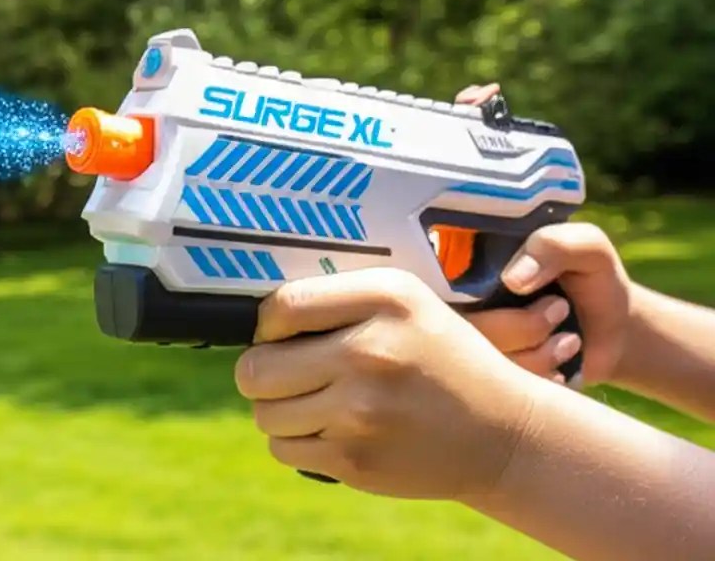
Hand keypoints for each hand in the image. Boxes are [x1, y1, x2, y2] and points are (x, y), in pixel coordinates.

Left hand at [234, 268, 545, 500]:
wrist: (503, 434)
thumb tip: (258, 321)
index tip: (283, 336)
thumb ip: (335, 299)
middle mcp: (369, 352)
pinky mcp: (355, 459)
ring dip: (279, 410)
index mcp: (384, 300)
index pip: (282, 308)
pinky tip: (331, 431)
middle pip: (256, 368)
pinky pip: (283, 449)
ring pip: (265, 413)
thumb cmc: (439, 359)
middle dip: (262, 372)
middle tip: (289, 374)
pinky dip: (297, 442)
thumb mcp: (404, 302)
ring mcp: (361, 411)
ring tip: (316, 403)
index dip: (268, 326)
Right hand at [454, 84, 634, 387]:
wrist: (613, 329)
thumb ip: (553, 245)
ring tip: (567, 338)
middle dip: (521, 325)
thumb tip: (511, 279)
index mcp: (464, 264)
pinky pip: (495, 386)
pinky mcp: (485, 380)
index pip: (432, 279)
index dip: (468, 290)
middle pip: (453, 326)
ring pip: (477, 361)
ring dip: (535, 353)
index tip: (522, 287)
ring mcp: (467, 344)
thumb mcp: (586, 247)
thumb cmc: (593, 277)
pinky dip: (536, 375)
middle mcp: (454, 303)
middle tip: (560, 309)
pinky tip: (559, 364)